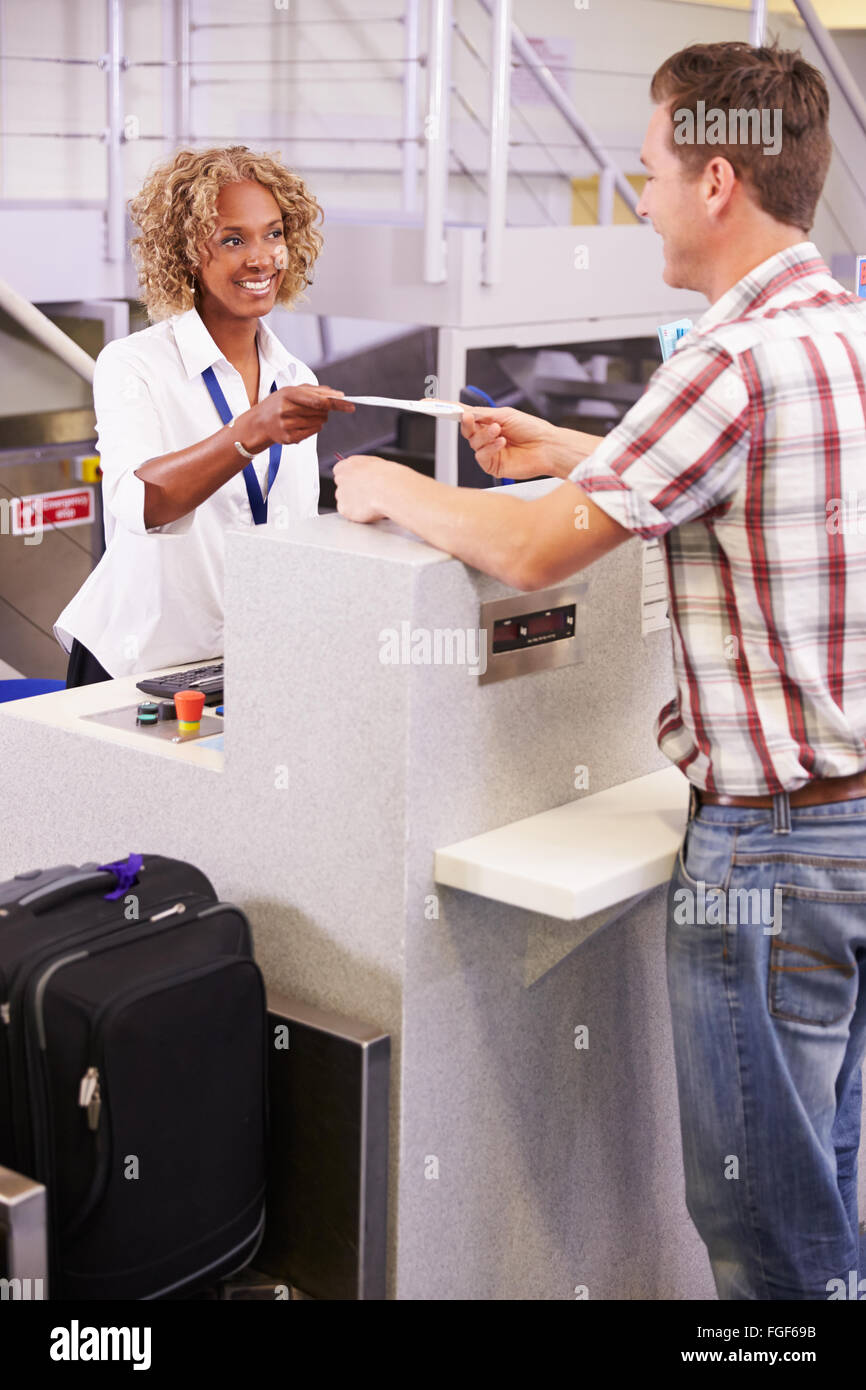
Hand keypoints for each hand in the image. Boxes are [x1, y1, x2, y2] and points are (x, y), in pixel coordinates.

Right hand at [238, 384, 354, 451]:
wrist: (259, 422)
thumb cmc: (280, 403)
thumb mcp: (293, 391)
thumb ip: (315, 390)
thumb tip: (337, 394)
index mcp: (289, 394)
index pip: (318, 401)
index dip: (337, 403)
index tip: (350, 405)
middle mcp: (287, 410)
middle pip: (321, 412)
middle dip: (327, 409)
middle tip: (320, 407)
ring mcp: (287, 426)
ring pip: (320, 423)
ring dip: (320, 418)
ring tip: (306, 415)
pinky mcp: (290, 438)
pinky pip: (314, 432)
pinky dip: (315, 427)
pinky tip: (304, 423)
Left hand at [333, 454, 395, 523]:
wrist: (389, 490)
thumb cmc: (389, 478)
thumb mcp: (376, 465)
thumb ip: (364, 470)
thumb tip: (364, 476)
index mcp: (349, 464)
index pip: (340, 470)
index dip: (349, 478)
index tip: (357, 483)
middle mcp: (341, 477)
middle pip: (341, 486)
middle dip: (351, 491)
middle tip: (366, 496)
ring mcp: (341, 493)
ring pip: (344, 500)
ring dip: (353, 503)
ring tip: (370, 503)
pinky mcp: (344, 508)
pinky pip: (348, 512)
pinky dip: (356, 513)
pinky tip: (368, 510)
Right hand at [460, 406, 585, 480]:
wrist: (547, 447)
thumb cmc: (532, 429)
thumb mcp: (504, 414)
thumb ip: (482, 415)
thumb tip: (464, 412)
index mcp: (489, 421)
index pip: (466, 416)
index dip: (450, 411)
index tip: (432, 405)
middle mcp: (487, 437)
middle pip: (466, 430)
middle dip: (467, 424)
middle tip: (470, 418)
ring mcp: (489, 451)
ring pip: (473, 443)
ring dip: (485, 435)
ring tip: (499, 430)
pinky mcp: (492, 466)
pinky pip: (481, 456)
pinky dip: (490, 447)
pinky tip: (501, 442)